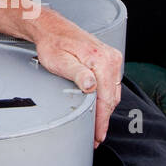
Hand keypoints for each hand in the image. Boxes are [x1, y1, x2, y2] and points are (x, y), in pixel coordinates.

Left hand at [31, 12, 122, 146]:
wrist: (52, 29)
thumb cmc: (53, 44)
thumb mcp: (60, 61)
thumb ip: (77, 74)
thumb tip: (91, 86)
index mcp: (101, 59)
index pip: (106, 97)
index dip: (102, 120)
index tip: (98, 134)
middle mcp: (111, 58)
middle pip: (112, 97)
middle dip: (104, 119)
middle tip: (95, 136)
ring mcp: (112, 59)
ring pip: (113, 93)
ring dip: (105, 110)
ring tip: (96, 127)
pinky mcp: (109, 60)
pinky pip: (111, 85)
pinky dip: (106, 98)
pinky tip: (98, 108)